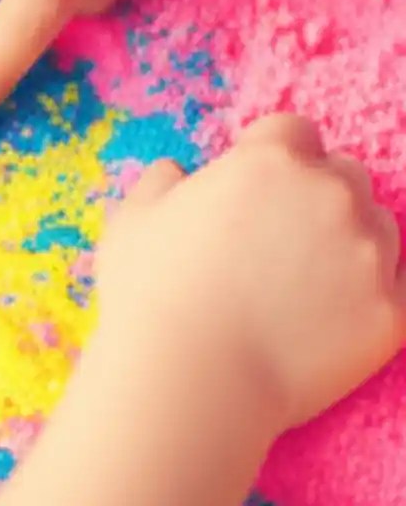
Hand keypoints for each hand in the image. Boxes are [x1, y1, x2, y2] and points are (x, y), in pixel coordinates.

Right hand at [96, 115, 403, 430]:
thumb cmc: (151, 295)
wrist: (190, 380)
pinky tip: (318, 318)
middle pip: (342, 174)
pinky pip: (391, 289)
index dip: (267, 156)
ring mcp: (369, 255)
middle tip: (274, 240)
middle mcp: (331, 196)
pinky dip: (363, 298)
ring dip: (346, 242)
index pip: (291, 131)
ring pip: (376, 228)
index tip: (248, 191)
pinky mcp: (392, 313)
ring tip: (297, 284)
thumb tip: (175, 174)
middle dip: (314, 195)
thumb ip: (160, 181)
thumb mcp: (131, 220)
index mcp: (270, 162)